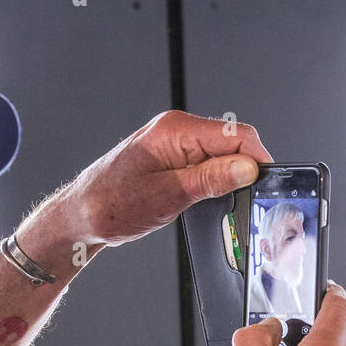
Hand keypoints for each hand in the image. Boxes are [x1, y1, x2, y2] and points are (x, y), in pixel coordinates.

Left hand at [62, 111, 272, 247]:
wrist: (81, 215)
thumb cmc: (110, 204)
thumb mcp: (168, 196)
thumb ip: (211, 179)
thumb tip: (247, 167)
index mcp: (175, 130)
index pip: (236, 134)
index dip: (256, 159)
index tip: (263, 184)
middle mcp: (176, 131)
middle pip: (232, 143)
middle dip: (242, 171)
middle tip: (238, 200)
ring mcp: (174, 145)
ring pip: (220, 157)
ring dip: (225, 179)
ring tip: (210, 203)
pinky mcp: (172, 160)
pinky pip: (205, 165)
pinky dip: (211, 183)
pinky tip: (200, 200)